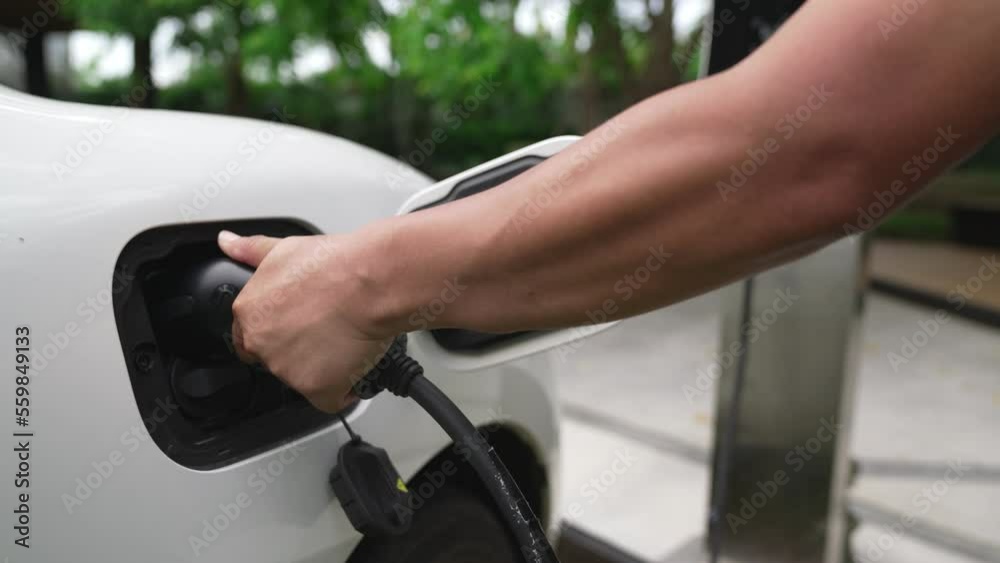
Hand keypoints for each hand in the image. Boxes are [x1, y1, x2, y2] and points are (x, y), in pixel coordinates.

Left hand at [217, 230, 393, 411]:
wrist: (370, 281)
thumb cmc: (335, 264)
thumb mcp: (284, 248)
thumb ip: (251, 250)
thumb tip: (227, 242)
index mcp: (250, 313)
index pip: (248, 339)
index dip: (276, 333)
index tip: (297, 326)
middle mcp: (262, 345)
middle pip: (277, 360)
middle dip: (299, 350)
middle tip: (326, 330)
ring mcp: (288, 370)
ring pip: (302, 379)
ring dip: (321, 368)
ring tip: (344, 341)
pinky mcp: (317, 389)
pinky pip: (329, 399)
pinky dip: (343, 388)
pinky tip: (353, 366)